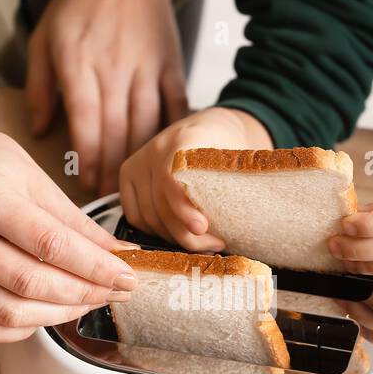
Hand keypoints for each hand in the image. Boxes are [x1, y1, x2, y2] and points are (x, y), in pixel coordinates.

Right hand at [0, 116, 138, 342]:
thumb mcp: (37, 179)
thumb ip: (77, 224)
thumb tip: (120, 257)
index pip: (50, 244)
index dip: (95, 267)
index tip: (126, 276)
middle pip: (30, 283)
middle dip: (83, 293)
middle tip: (115, 292)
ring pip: (9, 312)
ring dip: (59, 315)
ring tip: (88, 301)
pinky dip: (22, 329)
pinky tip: (47, 312)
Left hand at [26, 0, 186, 195]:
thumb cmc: (80, 3)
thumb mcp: (44, 36)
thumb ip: (39, 86)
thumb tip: (39, 131)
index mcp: (79, 63)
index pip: (85, 122)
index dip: (88, 159)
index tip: (85, 187)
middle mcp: (115, 68)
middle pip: (116, 131)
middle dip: (113, 170)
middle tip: (109, 201)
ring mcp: (147, 68)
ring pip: (146, 124)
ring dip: (140, 161)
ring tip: (135, 188)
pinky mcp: (171, 65)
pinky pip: (176, 107)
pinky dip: (174, 135)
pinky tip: (169, 160)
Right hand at [118, 106, 272, 250]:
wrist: (213, 128)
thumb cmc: (229, 147)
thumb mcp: (238, 159)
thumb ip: (233, 185)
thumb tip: (244, 222)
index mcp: (184, 139)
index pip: (172, 181)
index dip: (183, 210)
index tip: (201, 228)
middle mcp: (156, 148)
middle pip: (160, 205)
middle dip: (186, 235)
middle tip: (215, 245)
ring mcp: (139, 161)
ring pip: (147, 216)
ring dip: (173, 237)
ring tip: (201, 244)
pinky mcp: (128, 174)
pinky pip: (135, 216)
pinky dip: (156, 231)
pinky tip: (177, 234)